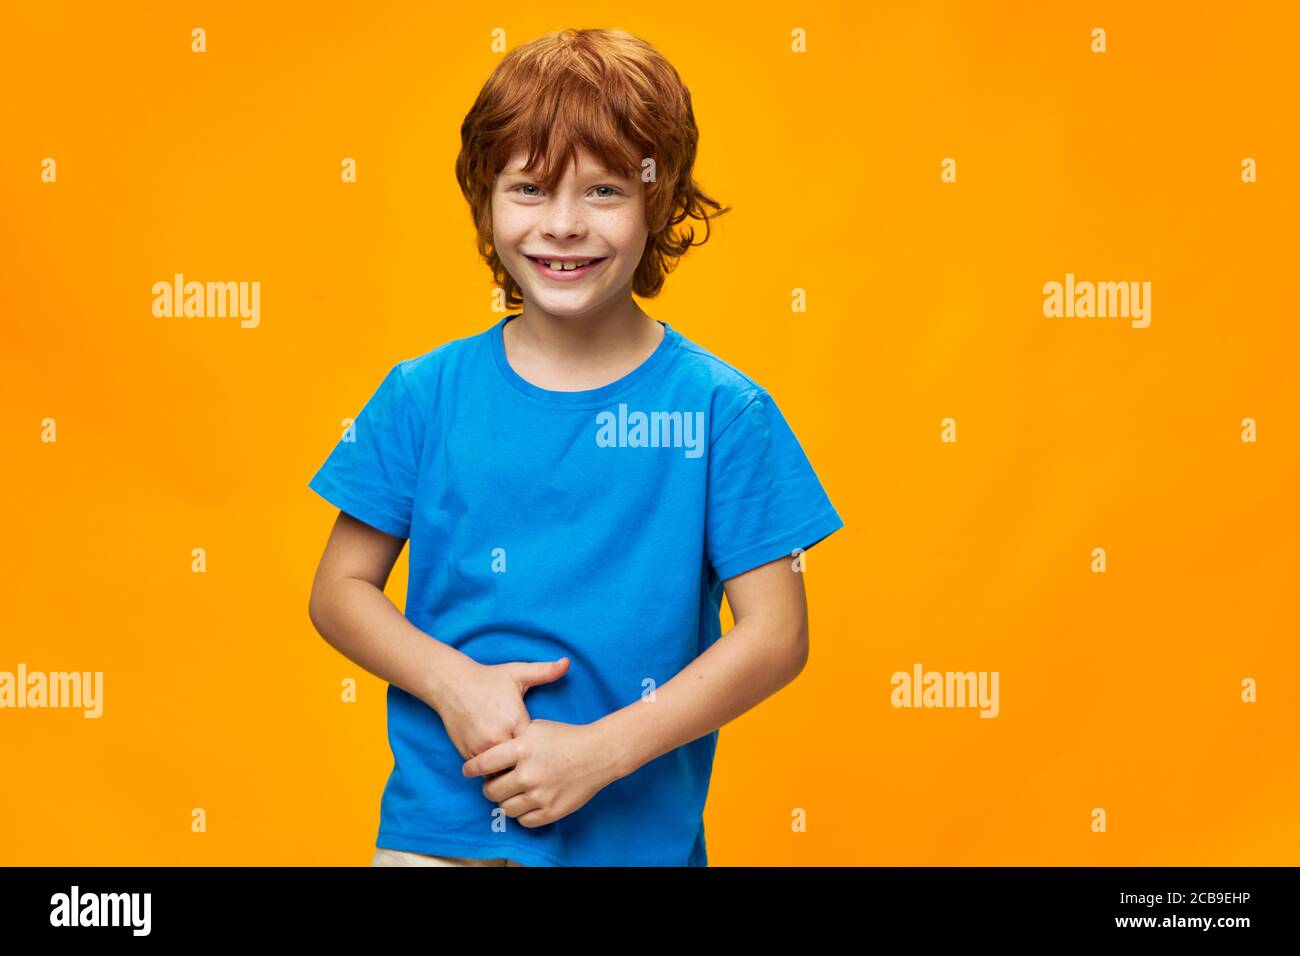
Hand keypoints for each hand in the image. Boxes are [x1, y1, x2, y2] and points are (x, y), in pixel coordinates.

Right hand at [428, 656, 569, 761]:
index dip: (542, 749)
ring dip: (509, 771)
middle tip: (535, 765)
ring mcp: (481, 748)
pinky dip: (492, 771)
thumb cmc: (488, 678)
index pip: (536, 747)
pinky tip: (500, 766)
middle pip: (520, 764)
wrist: (451, 683)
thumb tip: (567, 663)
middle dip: (527, 765)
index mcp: (516, 720)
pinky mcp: (467, 754)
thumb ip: (545, 671)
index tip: (545, 748)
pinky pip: (484, 772)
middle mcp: (498, 737)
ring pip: (502, 772)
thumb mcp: (518, 672)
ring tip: (519, 768)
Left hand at [461, 719, 614, 826]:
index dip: (471, 769)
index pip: (483, 764)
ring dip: (505, 801)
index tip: (468, 771)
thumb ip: (512, 740)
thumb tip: (489, 755)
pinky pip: (524, 820)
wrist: (598, 754)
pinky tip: (527, 802)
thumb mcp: (535, 727)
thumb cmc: (565, 737)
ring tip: (512, 793)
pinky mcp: (551, 810)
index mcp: (521, 748)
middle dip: (490, 787)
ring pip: (505, 808)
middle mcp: (527, 773)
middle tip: (495, 783)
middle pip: (491, 790)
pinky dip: (522, 813)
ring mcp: (540, 794)